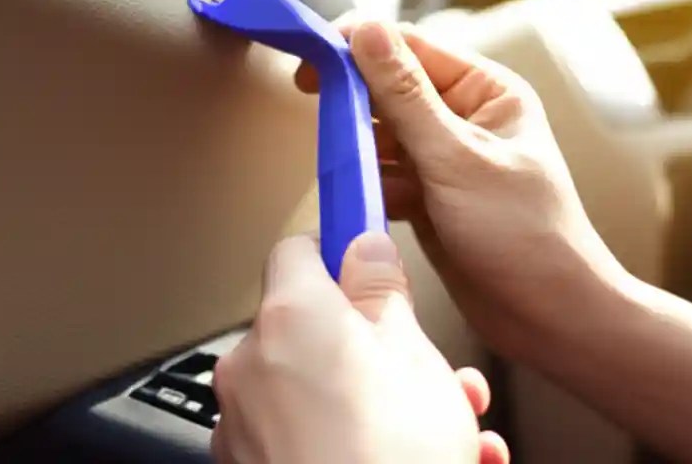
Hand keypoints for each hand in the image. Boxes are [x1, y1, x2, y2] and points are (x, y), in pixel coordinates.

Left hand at [211, 232, 508, 463]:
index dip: (342, 252)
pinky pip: (303, 438)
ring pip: (318, 391)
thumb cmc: (393, 460)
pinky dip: (347, 440)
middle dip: (376, 345)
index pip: (300, 251)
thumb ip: (383, 291)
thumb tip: (366, 249)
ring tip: (447, 431)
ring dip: (375, 400)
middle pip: (315, 329)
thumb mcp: (414, 355)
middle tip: (433, 371)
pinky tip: (415, 457)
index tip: (371, 255)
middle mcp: (250, 367)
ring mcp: (243, 428)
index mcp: (289, 319)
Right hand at [296, 21, 624, 364]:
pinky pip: (384, 175)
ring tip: (349, 167)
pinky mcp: (430, 197)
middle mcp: (466, 117)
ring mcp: (446, 159)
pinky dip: (369, 184)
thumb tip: (368, 31)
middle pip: (390, 88)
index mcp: (488, 91)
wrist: (551, 318)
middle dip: (354, 100)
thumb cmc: (527, 235)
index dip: (359, 46)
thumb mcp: (458, 158)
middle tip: (315, 105)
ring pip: (381, 135)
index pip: (411, 46)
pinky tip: (365, 199)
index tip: (313, 55)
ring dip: (360, 149)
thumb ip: (405, 96)